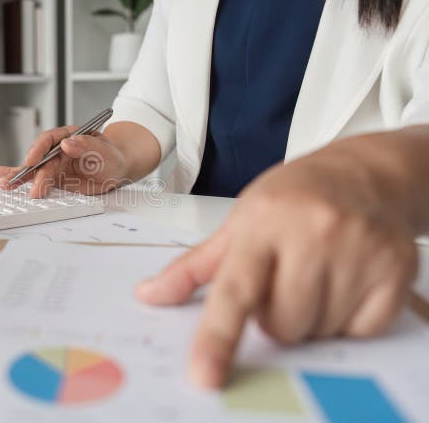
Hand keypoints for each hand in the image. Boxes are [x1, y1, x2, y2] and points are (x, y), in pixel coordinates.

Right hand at [0, 125, 130, 197]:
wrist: (115, 171)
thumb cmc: (111, 157)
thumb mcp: (104, 151)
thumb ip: (87, 145)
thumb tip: (67, 143)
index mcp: (69, 135)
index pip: (50, 139)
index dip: (39, 148)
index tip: (33, 159)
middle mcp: (57, 149)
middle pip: (39, 158)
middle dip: (27, 171)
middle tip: (16, 182)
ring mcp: (53, 164)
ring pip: (33, 169)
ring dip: (18, 177)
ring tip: (4, 184)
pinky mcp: (52, 177)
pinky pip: (34, 178)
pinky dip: (18, 178)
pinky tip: (1, 178)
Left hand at [136, 138, 419, 387]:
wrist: (362, 173)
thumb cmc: (291, 198)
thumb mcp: (237, 222)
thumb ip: (193, 266)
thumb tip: (148, 295)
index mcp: (263, 221)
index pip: (235, 289)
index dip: (218, 336)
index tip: (205, 373)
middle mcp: (314, 232)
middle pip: (281, 325)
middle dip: (273, 317)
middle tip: (281, 282)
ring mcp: (360, 249)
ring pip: (319, 332)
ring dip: (309, 319)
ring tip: (313, 276)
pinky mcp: (397, 267)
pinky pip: (361, 331)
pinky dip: (347, 320)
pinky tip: (343, 283)